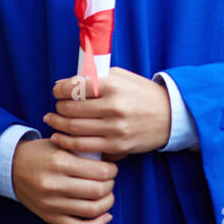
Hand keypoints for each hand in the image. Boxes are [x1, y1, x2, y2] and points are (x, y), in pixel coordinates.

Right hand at [12, 136, 115, 223]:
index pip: (100, 172)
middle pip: (98, 191)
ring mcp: (51, 204)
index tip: (111, 168)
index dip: (112, 170)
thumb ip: (83, 150)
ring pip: (91, 210)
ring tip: (106, 194)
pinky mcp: (49, 217)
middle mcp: (54, 184)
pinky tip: (105, 215)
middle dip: (110, 185)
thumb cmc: (40, 152)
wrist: (11, 166)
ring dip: (107, 203)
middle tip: (109, 180)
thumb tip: (112, 159)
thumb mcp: (60, 143)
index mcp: (59, 162)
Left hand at [44, 67, 171, 160]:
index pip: (75, 87)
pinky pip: (83, 146)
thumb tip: (69, 82)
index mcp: (114, 86)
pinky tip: (60, 137)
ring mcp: (115, 129)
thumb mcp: (123, 77)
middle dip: (58, 107)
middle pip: (71, 109)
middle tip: (56, 106)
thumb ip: (98, 77)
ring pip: (73, 129)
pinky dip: (66, 142)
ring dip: (58, 124)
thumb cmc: (143, 94)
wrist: (170, 116)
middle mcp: (114, 108)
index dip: (60, 89)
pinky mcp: (116, 146)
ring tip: (52, 120)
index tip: (57, 90)